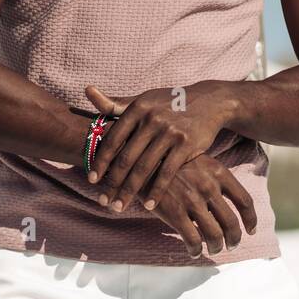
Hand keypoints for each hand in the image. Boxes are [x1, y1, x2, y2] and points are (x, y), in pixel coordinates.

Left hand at [84, 81, 236, 213]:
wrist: (209, 101)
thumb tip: (88, 91)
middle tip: (103, 201)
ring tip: (119, 206)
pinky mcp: (186, 144)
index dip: (100, 162)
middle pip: (126, 157)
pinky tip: (148, 204)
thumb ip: (116, 103)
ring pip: (144, 168)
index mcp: (138, 108)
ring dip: (130, 191)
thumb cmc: (170, 103)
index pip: (113, 139)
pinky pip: (167, 172)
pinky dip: (156, 190)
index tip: (92, 180)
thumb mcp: (144, 99)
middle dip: (112, 182)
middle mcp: (152, 119)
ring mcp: (170, 132)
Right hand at [140, 153, 258, 256]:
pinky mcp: (174, 212)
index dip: (251, 219)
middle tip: (232, 245)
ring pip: (214, 235)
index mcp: (219, 173)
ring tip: (214, 249)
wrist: (145, 158)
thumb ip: (217, 180)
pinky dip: (195, 250)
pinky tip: (194, 251)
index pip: (245, 201)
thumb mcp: (202, 162)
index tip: (251, 230)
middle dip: (234, 239)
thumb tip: (228, 206)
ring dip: (217, 247)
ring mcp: (192, 200)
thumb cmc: (175, 162)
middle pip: (231, 223)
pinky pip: (192, 239)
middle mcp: (209, 187)